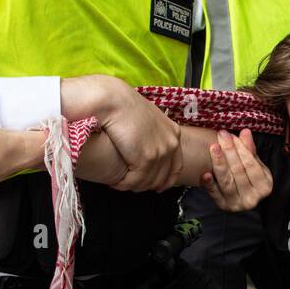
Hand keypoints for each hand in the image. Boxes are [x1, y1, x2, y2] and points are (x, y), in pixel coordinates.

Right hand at [62, 75, 181, 192]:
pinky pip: (136, 181)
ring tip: (119, 183)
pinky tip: (114, 182)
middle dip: (146, 185)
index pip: (176, 166)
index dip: (166, 180)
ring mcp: (161, 152)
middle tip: (130, 184)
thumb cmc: (124, 106)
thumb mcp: (147, 119)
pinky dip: (124, 184)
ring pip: (148, 182)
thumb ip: (152, 133)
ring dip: (132, 185)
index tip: (157, 187)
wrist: (113, 101)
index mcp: (174, 133)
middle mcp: (171, 143)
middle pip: (162, 177)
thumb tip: (147, 146)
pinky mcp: (146, 159)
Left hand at [201, 129, 271, 211]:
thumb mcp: (255, 165)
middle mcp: (253, 198)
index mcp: (264, 186)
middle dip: (229, 152)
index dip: (241, 149)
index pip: (251, 164)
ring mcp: (238, 204)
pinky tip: (205, 174)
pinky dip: (209, 184)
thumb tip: (245, 132)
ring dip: (219, 164)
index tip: (231, 135)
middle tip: (221, 136)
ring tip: (213, 148)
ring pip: (227, 182)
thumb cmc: (249, 178)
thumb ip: (249, 150)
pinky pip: (215, 194)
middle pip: (238, 172)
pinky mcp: (224, 206)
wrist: (242, 197)